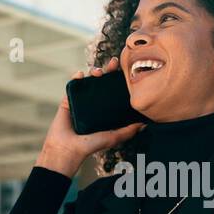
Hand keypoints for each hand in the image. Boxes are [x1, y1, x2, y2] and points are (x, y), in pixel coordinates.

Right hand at [35, 56, 144, 177]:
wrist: (68, 149)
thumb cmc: (90, 145)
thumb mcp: (113, 137)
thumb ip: (128, 131)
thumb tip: (145, 124)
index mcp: (105, 110)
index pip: (114, 91)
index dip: (119, 80)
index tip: (125, 70)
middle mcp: (94, 104)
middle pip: (102, 82)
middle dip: (108, 70)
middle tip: (114, 63)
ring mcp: (81, 101)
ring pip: (88, 81)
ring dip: (94, 72)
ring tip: (98, 72)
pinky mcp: (68, 100)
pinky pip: (72, 85)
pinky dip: (77, 77)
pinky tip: (82, 74)